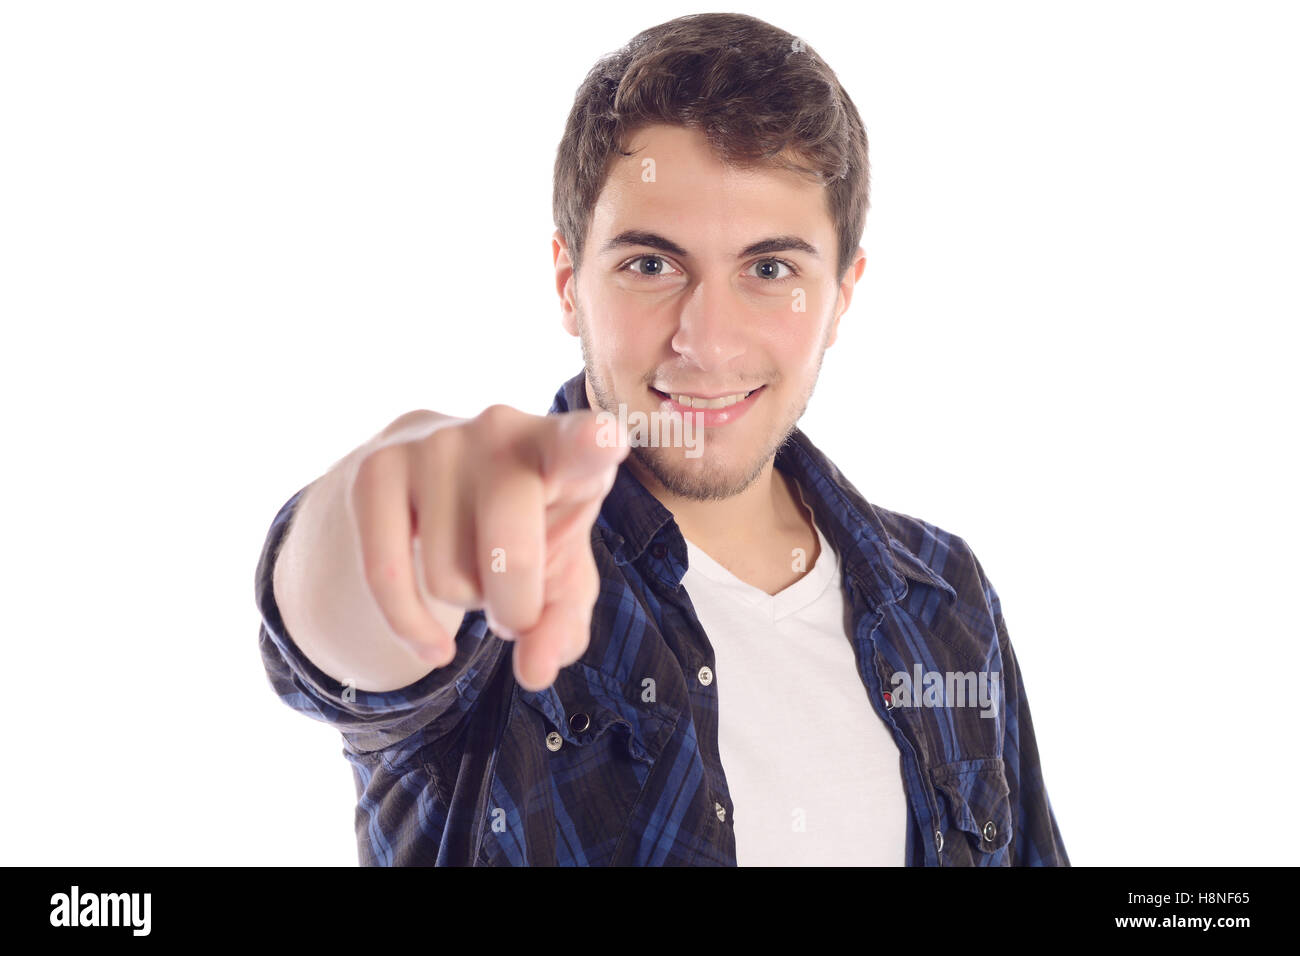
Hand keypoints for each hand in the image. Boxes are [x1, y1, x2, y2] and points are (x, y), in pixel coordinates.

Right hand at [350, 404, 628, 690]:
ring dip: (468, 601)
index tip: (606, 438)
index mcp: (565, 451)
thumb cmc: (526, 525)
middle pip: (509, 553)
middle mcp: (500, 432)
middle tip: (518, 608)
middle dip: (516, 609)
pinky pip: (387, 575)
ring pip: (448, 579)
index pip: (580, 444)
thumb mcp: (562, 575)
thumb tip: (534, 672)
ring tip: (476, 571)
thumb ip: (563, 625)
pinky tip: (435, 645)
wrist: (441, 474)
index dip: (593, 443)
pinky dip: (411, 628)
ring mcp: (435, 445)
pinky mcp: (377, 467)